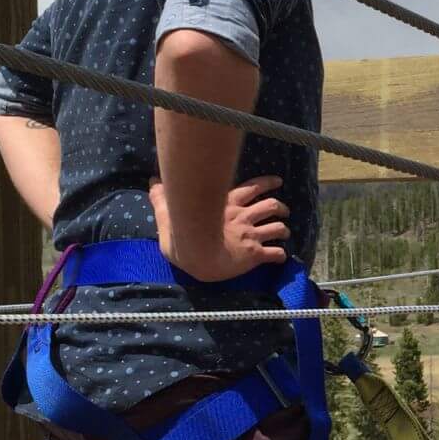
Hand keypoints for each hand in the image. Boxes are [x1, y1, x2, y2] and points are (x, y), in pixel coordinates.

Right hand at [148, 175, 289, 281]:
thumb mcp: (169, 213)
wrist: (197, 255)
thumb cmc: (182, 235)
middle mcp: (244, 217)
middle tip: (284, 211)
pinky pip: (275, 253)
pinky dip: (281, 255)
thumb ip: (163, 198)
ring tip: (285, 233)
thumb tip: (153, 181)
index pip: (254, 187)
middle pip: (272, 206)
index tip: (278, 181)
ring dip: (284, 230)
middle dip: (281, 207)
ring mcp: (251, 235)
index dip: (268, 183)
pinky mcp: (255, 254)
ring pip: (278, 228)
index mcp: (228, 204)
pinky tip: (281, 258)